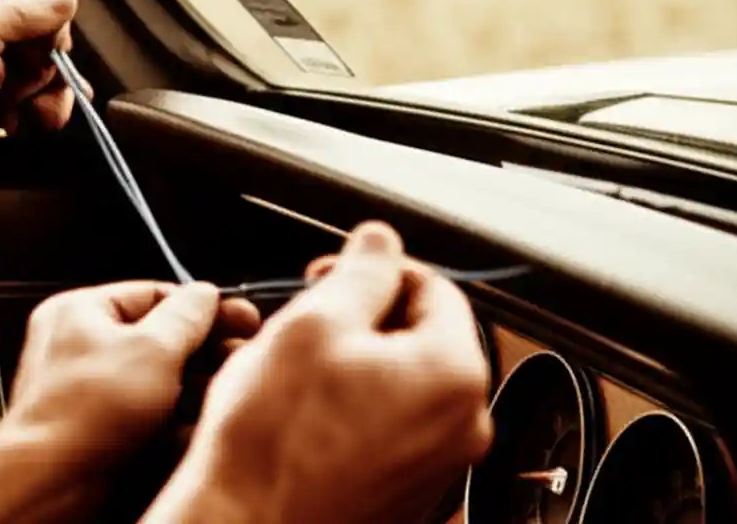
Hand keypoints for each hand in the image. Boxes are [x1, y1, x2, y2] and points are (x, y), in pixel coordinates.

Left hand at [0, 0, 82, 137]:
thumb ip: (30, 12)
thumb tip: (67, 0)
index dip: (52, 26)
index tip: (47, 49)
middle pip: (47, 41)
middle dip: (47, 70)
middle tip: (24, 85)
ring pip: (44, 76)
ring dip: (43, 98)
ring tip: (21, 111)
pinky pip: (30, 103)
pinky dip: (30, 116)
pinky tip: (12, 124)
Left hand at [0, 281, 259, 474]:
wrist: (51, 482)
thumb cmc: (88, 410)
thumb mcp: (153, 348)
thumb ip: (186, 316)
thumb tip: (205, 294)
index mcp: (82, 312)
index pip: (153, 295)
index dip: (201, 307)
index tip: (240, 317)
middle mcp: (80, 347)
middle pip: (158, 339)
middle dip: (204, 350)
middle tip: (241, 356)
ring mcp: (89, 392)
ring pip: (157, 380)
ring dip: (196, 387)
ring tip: (228, 392)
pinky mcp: (99, 432)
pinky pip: (146, 416)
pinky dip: (175, 421)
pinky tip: (201, 427)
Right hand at [146, 222, 492, 523]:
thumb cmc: (274, 443)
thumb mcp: (313, 325)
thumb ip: (361, 271)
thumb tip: (381, 240)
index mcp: (453, 375)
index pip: (434, 287)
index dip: (377, 269)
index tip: (333, 272)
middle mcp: (462, 427)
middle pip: (422, 337)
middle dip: (365, 318)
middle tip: (308, 319)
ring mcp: (437, 468)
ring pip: (402, 383)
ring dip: (356, 363)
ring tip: (298, 370)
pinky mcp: (406, 495)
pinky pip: (390, 429)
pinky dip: (355, 409)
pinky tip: (306, 414)